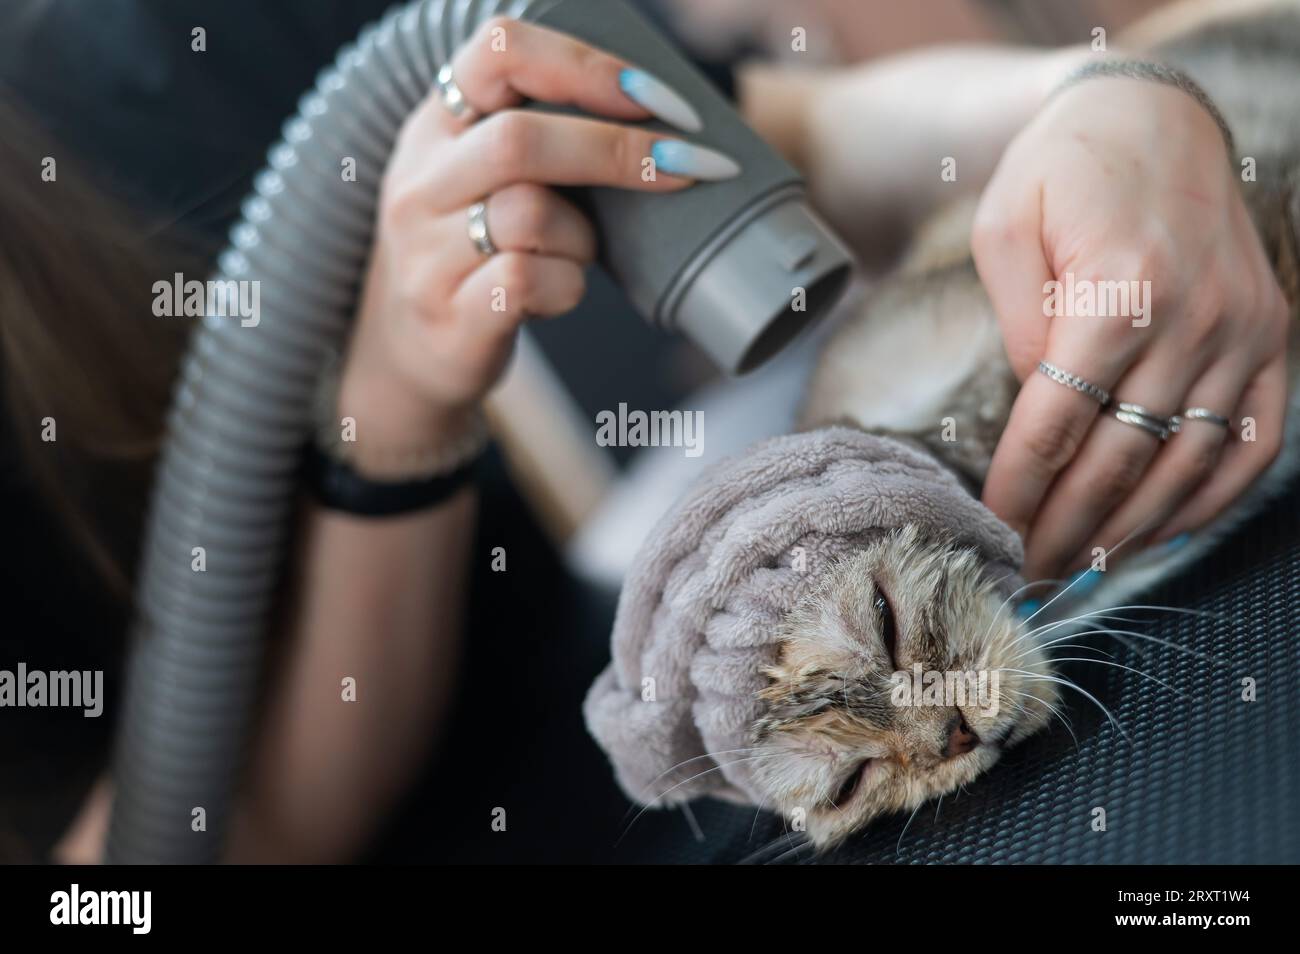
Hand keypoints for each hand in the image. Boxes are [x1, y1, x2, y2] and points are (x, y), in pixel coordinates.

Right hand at [337, 18, 735, 458]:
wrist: (408, 353)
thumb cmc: (478, 253)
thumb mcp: (485, 179)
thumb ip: (546, 138)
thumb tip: (668, 123)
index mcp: (436, 125)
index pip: (500, 50)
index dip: (585, 65)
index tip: (653, 97)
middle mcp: (420, 181)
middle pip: (520, 140)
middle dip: (618, 150)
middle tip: (688, 167)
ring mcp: (426, 252)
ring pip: (528, 214)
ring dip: (583, 236)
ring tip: (579, 253)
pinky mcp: (449, 315)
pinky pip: (529, 282)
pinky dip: (567, 286)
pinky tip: (561, 291)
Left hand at [973, 76, 1288, 582]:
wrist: (1153, 112)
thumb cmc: (1064, 168)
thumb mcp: (1009, 228)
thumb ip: (1018, 326)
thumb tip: (1034, 409)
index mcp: (1119, 294)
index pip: (1056, 426)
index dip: (1019, 491)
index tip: (990, 530)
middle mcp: (1194, 321)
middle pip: (1120, 459)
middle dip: (1065, 527)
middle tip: (1025, 571)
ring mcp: (1244, 332)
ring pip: (1187, 464)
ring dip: (1131, 528)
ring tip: (1079, 564)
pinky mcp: (1272, 335)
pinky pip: (1253, 441)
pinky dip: (1211, 497)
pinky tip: (1162, 530)